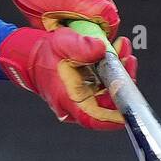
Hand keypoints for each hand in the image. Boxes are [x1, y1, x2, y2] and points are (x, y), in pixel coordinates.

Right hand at [0, 27, 136, 130]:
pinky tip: (117, 52)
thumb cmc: (44, 53)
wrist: (32, 55)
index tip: (128, 103)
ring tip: (124, 50)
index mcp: (67, 98)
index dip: (114, 117)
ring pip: (109, 93)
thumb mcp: (61, 43)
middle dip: (122, 82)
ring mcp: (84, 99)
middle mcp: (77, 104)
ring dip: (120, 73)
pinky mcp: (88, 91)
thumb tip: (102, 49)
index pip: (94, 118)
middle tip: (128, 61)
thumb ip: (81, 47)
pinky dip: (113, 71)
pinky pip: (106, 86)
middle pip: (108, 104)